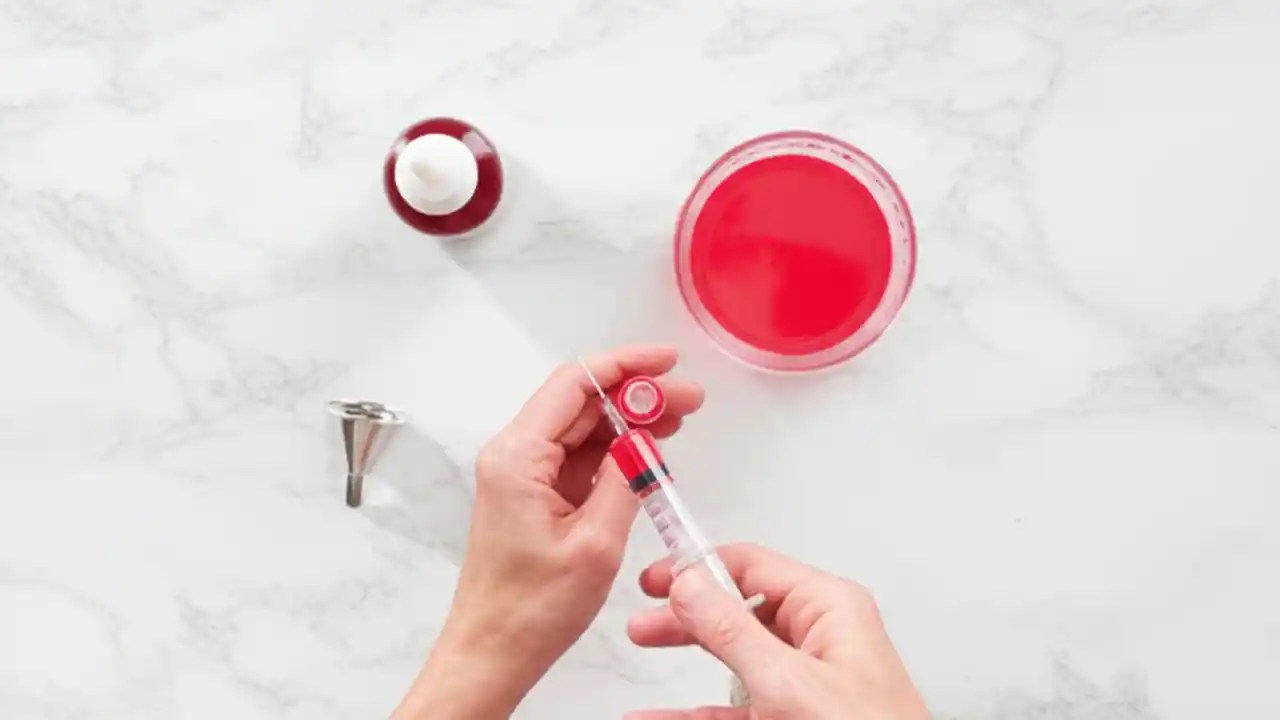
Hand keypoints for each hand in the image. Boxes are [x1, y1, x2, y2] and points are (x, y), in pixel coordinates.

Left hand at [392, 346, 704, 719]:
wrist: (493, 653)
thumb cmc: (528, 611)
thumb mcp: (595, 543)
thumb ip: (625, 482)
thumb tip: (646, 443)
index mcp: (518, 458)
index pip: (573, 383)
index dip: (624, 366)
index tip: (665, 363)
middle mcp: (514, 457)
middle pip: (580, 402)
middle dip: (636, 394)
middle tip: (686, 399)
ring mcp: (523, 476)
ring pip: (582, 428)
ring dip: (630, 421)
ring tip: (678, 420)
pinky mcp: (534, 496)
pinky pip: (579, 458)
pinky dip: (616, 451)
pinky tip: (649, 452)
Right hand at [626, 544, 928, 719]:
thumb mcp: (787, 682)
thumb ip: (732, 632)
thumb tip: (690, 585)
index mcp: (829, 608)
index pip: (751, 565)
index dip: (697, 567)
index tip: (654, 580)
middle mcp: (821, 638)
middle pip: (737, 611)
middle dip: (686, 617)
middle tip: (644, 623)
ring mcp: (810, 681)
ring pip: (733, 660)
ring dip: (687, 663)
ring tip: (646, 658)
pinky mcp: (800, 716)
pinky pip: (737, 705)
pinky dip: (697, 710)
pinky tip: (662, 715)